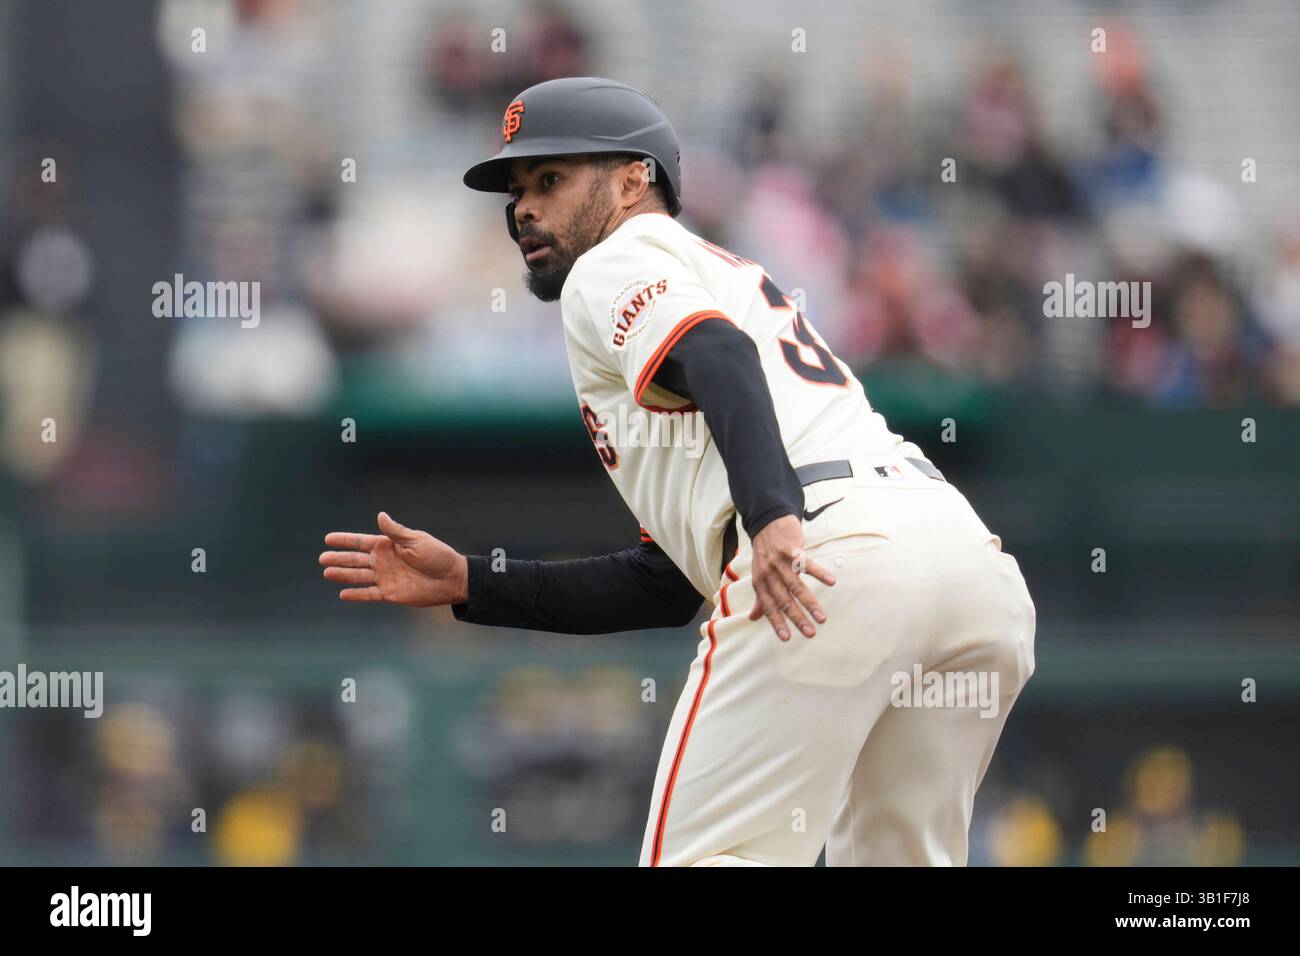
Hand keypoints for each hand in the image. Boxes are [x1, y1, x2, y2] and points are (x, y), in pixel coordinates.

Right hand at [319, 512, 467, 606]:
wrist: (451, 579)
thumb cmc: (437, 556)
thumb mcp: (416, 540)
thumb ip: (395, 531)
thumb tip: (380, 515)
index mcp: (388, 545)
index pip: (361, 542)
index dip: (345, 540)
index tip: (328, 539)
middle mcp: (383, 561)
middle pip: (355, 560)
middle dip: (339, 559)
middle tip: (322, 558)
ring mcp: (385, 577)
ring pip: (359, 576)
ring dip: (343, 575)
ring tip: (327, 573)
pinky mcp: (390, 593)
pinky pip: (369, 594)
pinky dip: (357, 594)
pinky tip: (343, 594)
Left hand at [747, 514, 834, 640]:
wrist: (768, 523)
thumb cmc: (765, 553)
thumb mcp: (759, 575)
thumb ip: (759, 598)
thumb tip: (752, 618)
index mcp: (760, 582)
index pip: (768, 606)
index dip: (776, 622)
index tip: (787, 638)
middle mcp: (768, 574)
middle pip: (784, 600)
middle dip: (797, 618)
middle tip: (810, 633)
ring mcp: (779, 562)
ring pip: (796, 586)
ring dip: (810, 603)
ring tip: (822, 617)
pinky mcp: (791, 550)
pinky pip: (807, 564)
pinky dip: (819, 573)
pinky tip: (831, 582)